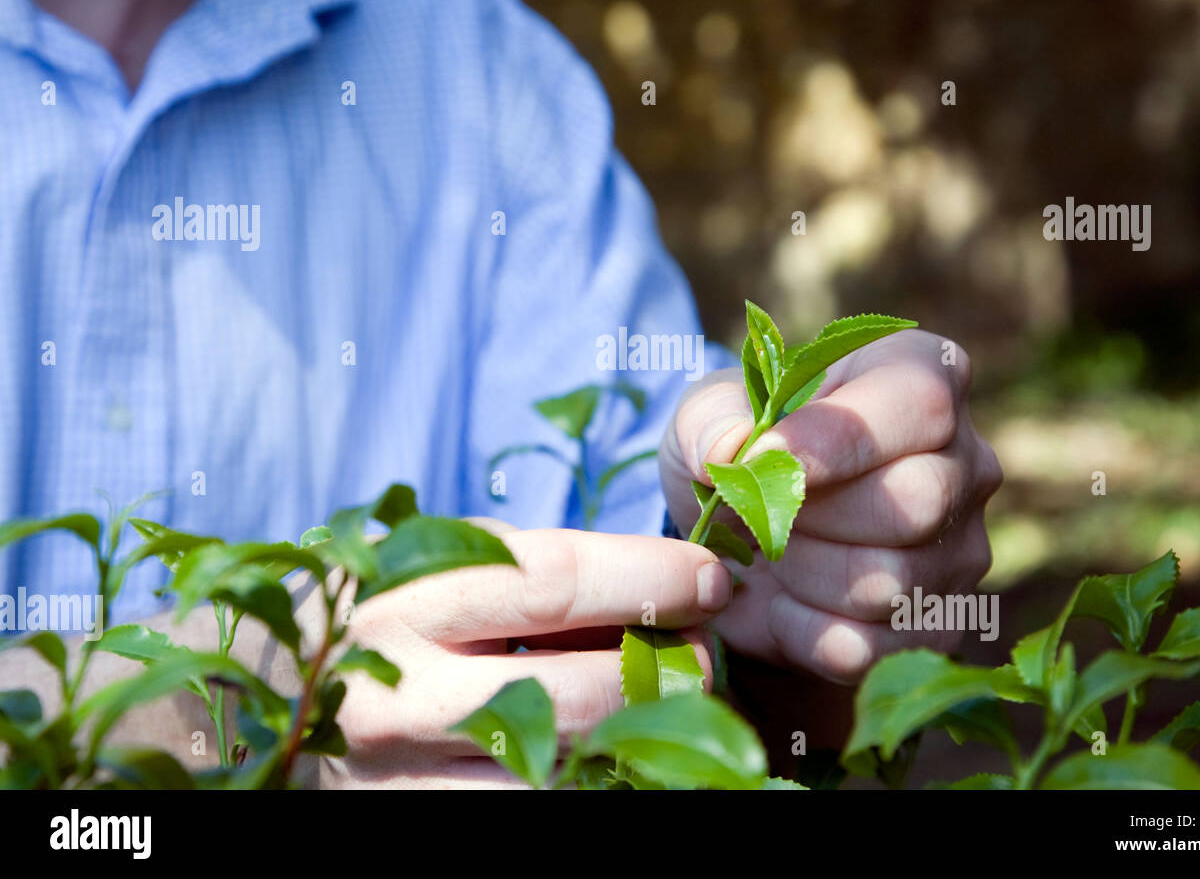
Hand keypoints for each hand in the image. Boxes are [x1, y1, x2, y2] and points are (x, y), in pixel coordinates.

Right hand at [314, 524, 727, 787]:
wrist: (298, 697)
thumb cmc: (405, 609)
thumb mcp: (450, 561)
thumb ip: (541, 566)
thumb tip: (671, 583)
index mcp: (405, 604)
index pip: (552, 584)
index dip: (649, 577)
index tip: (710, 577)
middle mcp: (400, 700)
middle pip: (580, 694)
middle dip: (667, 669)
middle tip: (701, 648)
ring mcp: (408, 785)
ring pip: (576, 772)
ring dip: (646, 735)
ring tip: (661, 699)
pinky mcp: (428, 827)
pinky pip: (551, 808)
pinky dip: (602, 778)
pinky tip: (614, 746)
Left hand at [660, 329, 1001, 686]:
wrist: (741, 536)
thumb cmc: (741, 450)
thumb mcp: (707, 414)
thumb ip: (710, 417)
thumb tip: (731, 448)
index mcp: (923, 376)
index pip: (919, 403)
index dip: (835, 438)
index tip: (761, 457)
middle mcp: (967, 461)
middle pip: (919, 499)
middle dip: (812, 515)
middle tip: (760, 510)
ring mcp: (963, 550)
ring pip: (891, 581)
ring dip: (801, 574)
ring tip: (772, 551)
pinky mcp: (937, 625)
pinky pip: (872, 648)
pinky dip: (805, 634)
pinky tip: (783, 603)